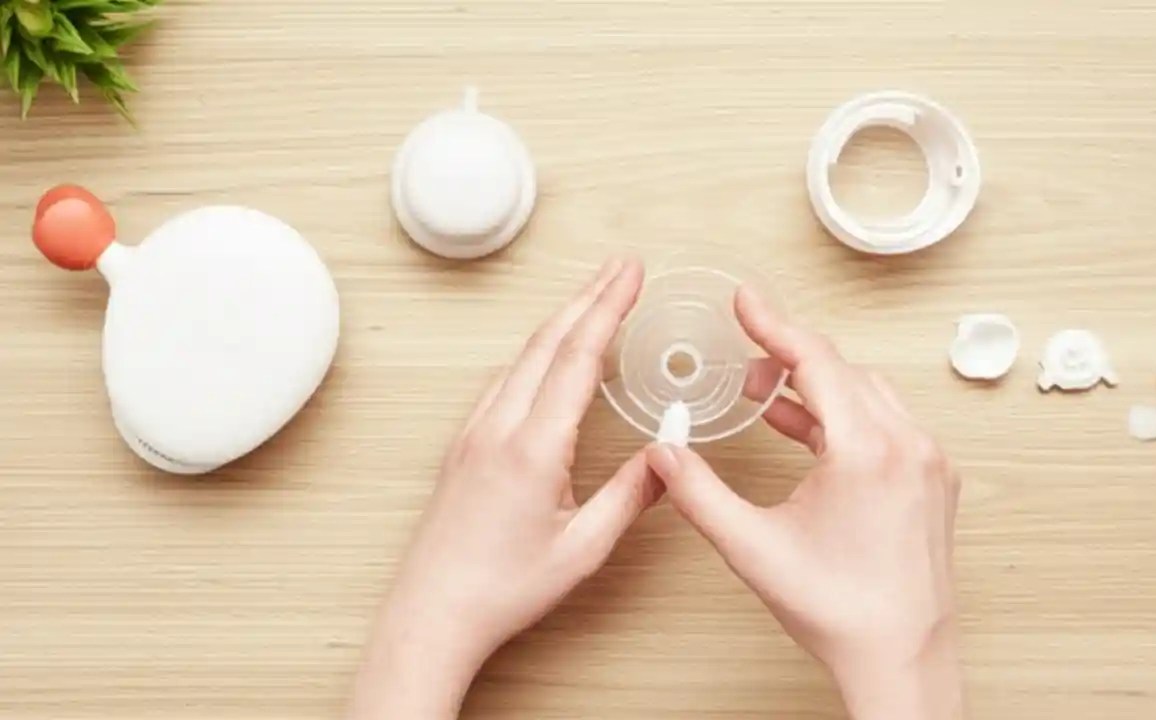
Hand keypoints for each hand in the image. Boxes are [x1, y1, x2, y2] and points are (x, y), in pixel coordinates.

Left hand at [349, 258, 661, 719]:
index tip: (631, 273)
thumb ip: (631, 495)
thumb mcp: (584, 548)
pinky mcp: (463, 446)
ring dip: (561, 322)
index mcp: (533, 447)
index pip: (578, 358)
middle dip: (589, 297)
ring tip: (594, 301)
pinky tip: (545, 358)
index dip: (608, 308)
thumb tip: (669, 455)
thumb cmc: (502, 589)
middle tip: (621, 266)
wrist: (432, 613)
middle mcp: (498, 427)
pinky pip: (502, 382)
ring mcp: (474, 433)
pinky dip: (535, 354)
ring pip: (522, 358)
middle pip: (547, 343)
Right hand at [645, 286, 963, 719]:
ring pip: (867, 395)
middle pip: (842, 371)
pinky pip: (886, 424)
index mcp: (865, 451)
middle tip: (743, 362)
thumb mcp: (753, 548)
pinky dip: (844, 415)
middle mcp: (906, 446)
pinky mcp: (933, 481)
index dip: (772, 325)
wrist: (901, 658)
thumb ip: (699, 494)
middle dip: (788, 358)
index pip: (814, 361)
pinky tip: (806, 430)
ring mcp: (926, 462)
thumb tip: (664, 452)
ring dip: (816, 387)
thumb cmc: (840, 611)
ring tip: (766, 397)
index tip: (746, 300)